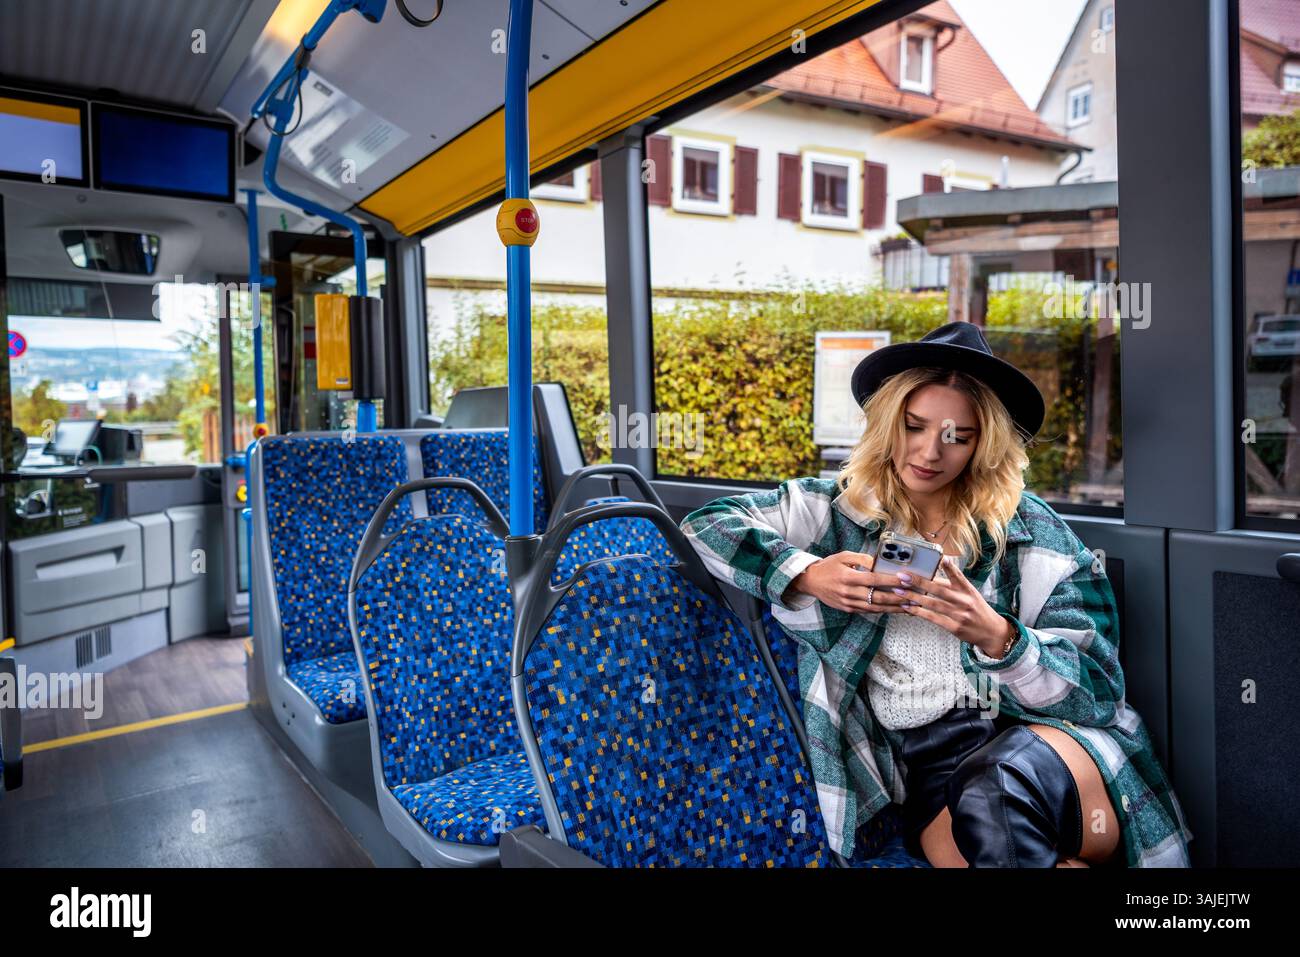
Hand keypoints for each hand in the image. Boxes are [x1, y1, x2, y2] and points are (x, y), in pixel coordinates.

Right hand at [785, 551, 914, 614]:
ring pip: (877, 608)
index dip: (892, 580)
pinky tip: (896, 609)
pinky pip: (870, 611)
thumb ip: (863, 559)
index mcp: (848, 577)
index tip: (907, 579)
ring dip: (895, 608)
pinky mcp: (849, 610)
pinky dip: (884, 611)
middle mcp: (849, 592)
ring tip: (911, 606)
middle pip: (879, 597)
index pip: (875, 579)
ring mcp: (849, 603)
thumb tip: (881, 563)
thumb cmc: (829, 566)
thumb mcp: (844, 556)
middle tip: (915, 596)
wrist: (810, 581)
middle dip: (899, 597)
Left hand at [899, 556, 1013, 655]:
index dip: (949, 567)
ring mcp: (959, 614)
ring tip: (898, 591)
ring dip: (913, 596)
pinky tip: (907, 607)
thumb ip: (953, 586)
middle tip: (903, 575)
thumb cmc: (977, 610)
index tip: (940, 558)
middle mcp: (964, 601)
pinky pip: (933, 618)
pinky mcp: (954, 627)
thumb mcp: (970, 595)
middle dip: (919, 581)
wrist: (992, 632)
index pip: (958, 576)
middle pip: (939, 589)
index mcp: (968, 590)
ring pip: (932, 603)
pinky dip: (919, 612)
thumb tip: (931, 576)